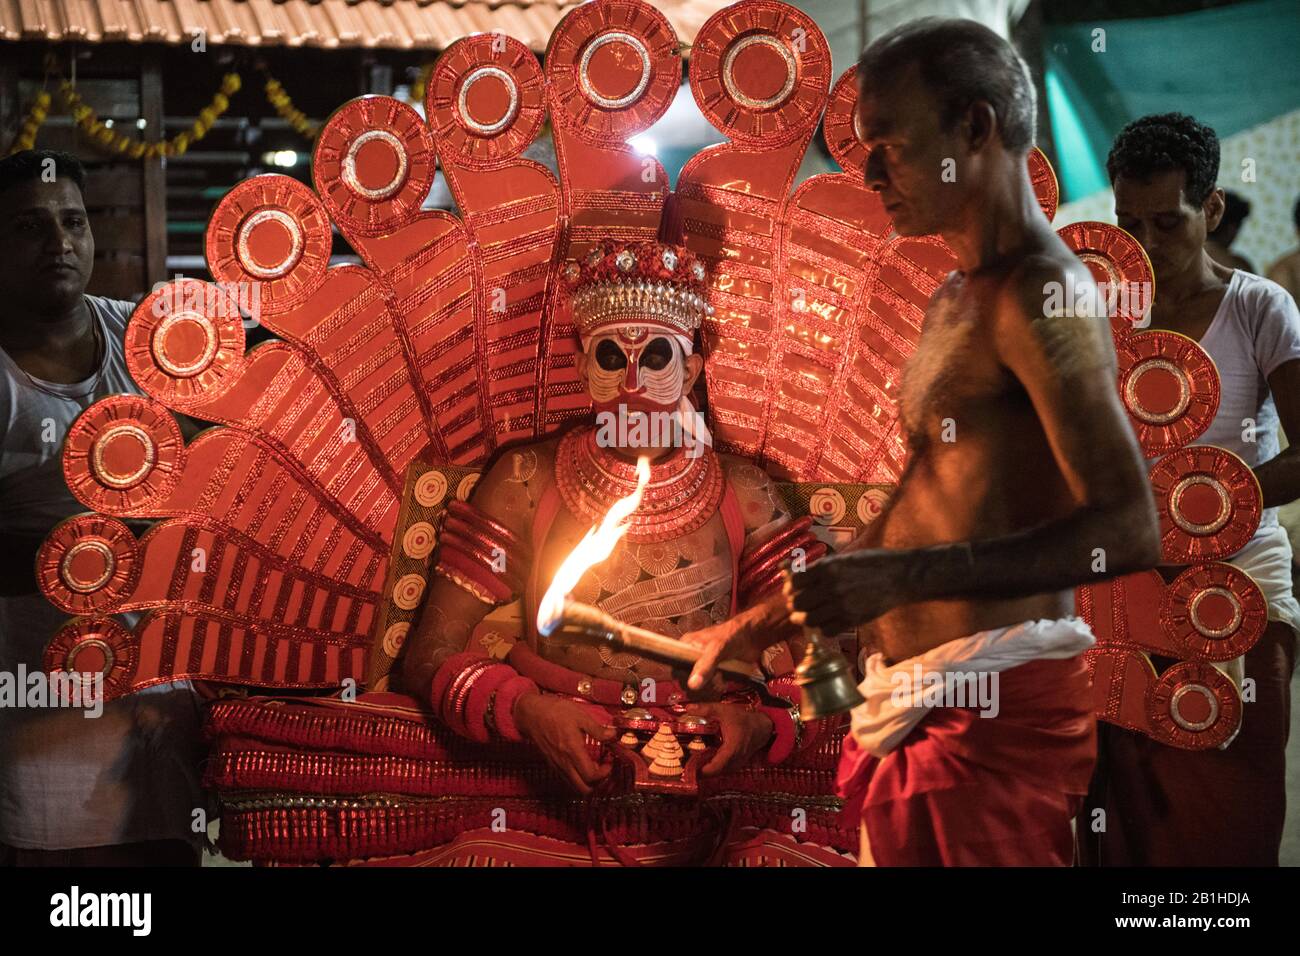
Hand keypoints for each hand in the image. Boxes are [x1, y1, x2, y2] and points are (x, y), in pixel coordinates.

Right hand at [513, 692, 614, 794]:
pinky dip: (579, 779)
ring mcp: (557, 766)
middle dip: (598, 784)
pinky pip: (568, 780)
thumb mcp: (580, 716)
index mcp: (573, 751)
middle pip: (584, 789)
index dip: (604, 774)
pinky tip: (583, 765)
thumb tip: (614, 735)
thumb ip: (598, 729)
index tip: (609, 762)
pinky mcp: (553, 765)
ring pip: (575, 787)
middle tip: (604, 769)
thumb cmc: (556, 712)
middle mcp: (564, 763)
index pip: (591, 776)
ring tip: (595, 767)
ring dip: (588, 783)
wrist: (532, 714)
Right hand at [680, 619, 761, 692]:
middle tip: (709, 683)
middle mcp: (692, 656)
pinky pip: (710, 686)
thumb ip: (704, 666)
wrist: (753, 636)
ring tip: (719, 681)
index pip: (674, 666)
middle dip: (697, 684)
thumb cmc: (733, 636)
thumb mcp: (716, 649)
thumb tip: (692, 685)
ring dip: (708, 687)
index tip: (690, 684)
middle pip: (685, 678)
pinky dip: (716, 687)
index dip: (680, 676)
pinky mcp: (715, 672)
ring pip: (698, 684)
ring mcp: (704, 665)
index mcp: (686, 645)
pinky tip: (723, 682)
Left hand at [685, 702, 772, 775]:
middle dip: (700, 772)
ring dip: (707, 771)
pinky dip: (714, 768)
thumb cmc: (743, 719)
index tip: (688, 769)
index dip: (702, 771)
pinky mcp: (737, 764)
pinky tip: (704, 761)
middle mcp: (735, 760)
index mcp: (731, 749)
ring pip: (719, 773)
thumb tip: (688, 708)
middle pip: (715, 773)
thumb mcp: (724, 711)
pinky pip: (724, 770)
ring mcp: (737, 764)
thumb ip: (706, 709)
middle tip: (685, 766)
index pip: (716, 767)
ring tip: (691, 764)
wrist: (762, 726)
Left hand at [787, 548, 911, 634]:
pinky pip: (827, 631)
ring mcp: (842, 606)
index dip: (789, 586)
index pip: (794, 582)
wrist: (900, 576)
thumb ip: (817, 567)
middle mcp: (832, 587)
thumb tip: (786, 569)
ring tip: (808, 615)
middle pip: (797, 603)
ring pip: (809, 620)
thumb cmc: (871, 562)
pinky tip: (826, 621)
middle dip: (794, 604)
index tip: (791, 589)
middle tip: (797, 604)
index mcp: (828, 568)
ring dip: (805, 618)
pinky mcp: (852, 620)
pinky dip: (823, 628)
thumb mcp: (842, 558)